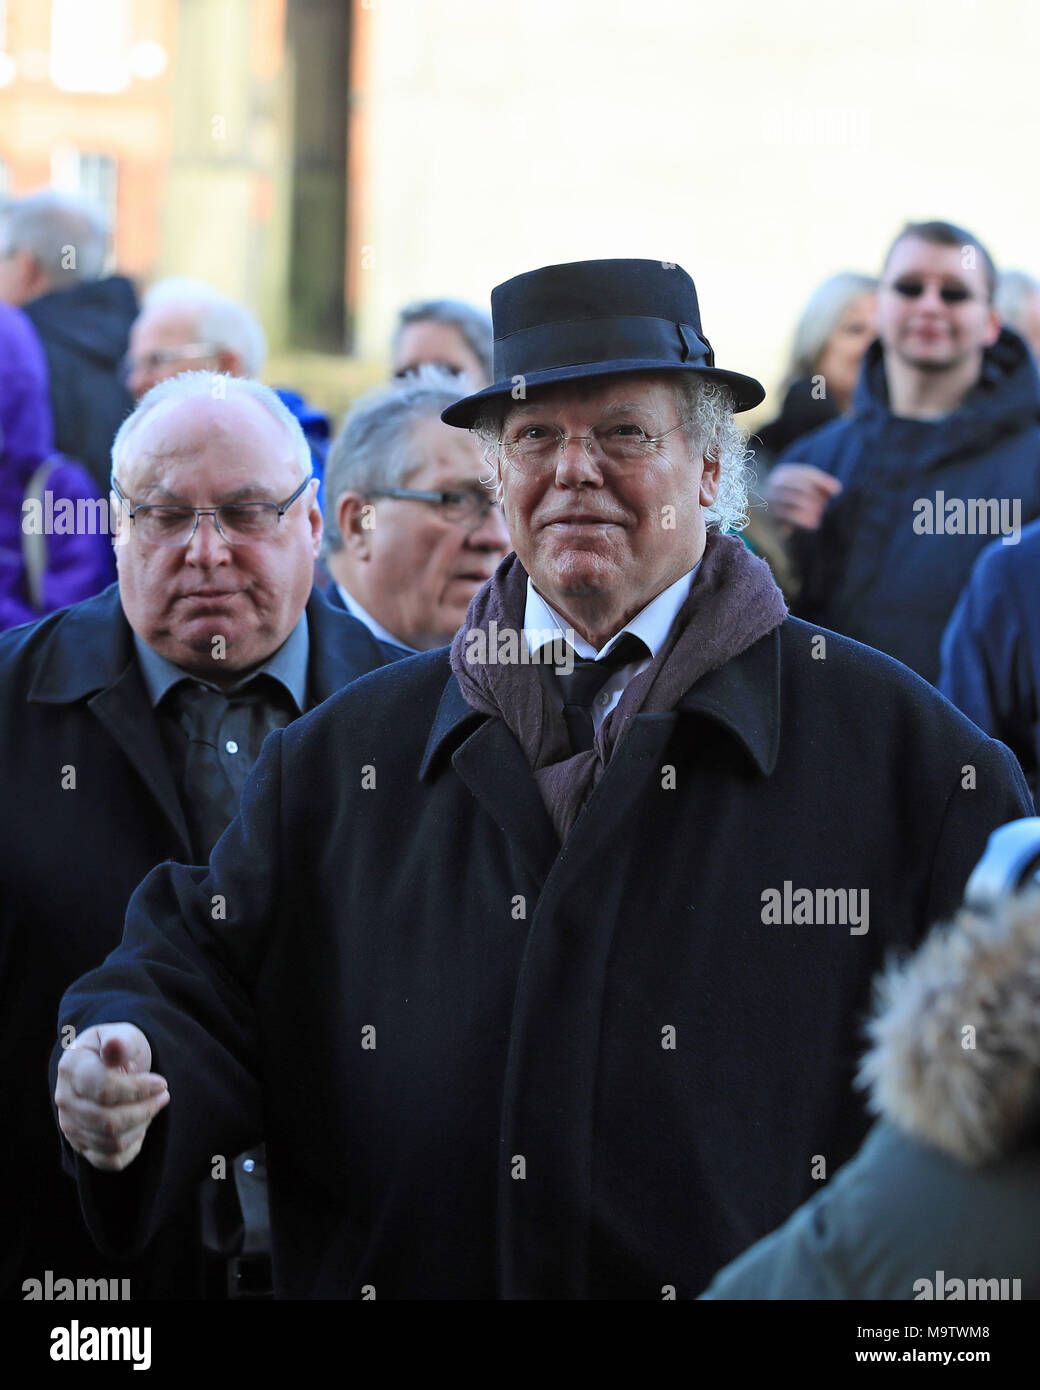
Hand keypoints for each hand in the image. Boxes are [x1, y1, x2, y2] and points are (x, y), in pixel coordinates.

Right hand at [55, 1023, 169, 1171]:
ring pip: (112, 1142)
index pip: (105, 1090)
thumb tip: (114, 1046)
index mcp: (71, 1067)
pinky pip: (109, 1161)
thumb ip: (121, 1040)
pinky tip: (141, 1127)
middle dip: (145, 1110)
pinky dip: (132, 1148)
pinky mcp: (81, 1145)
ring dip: (142, 1125)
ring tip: (152, 1106)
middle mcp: (65, 1099)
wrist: (111, 1065)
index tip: (162, 1082)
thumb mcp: (124, 1035)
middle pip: (109, 1121)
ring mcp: (70, 1125)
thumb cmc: (120, 1049)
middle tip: (163, 1095)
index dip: (139, 1089)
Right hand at [764, 464, 842, 533]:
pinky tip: (814, 524)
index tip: (838, 491)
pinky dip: (803, 519)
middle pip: (801, 486)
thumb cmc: (789, 498)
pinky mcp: (769, 514)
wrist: (758, 509)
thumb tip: (837, 490)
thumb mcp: (801, 487)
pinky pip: (787, 515)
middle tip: (823, 507)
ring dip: (810, 508)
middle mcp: (774, 483)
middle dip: (816, 497)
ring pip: (794, 500)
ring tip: (818, 516)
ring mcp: (770, 498)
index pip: (805, 473)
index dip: (822, 481)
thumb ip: (819, 485)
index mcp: (783, 473)